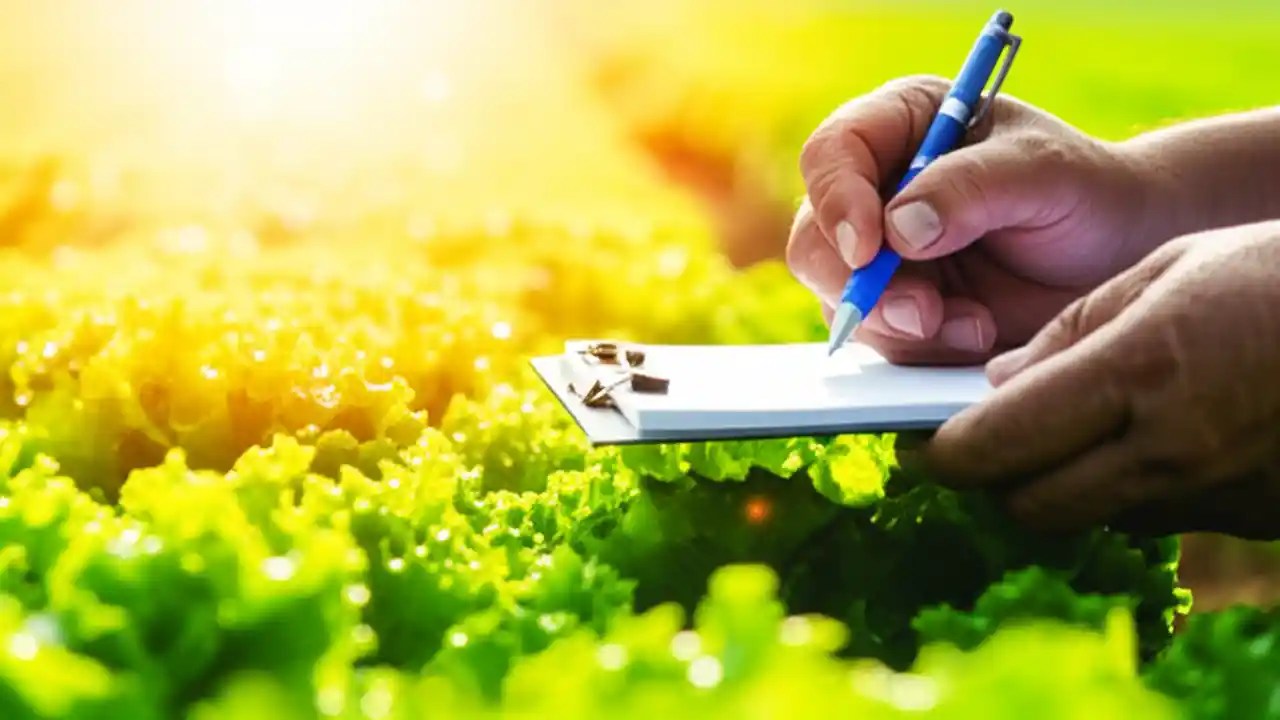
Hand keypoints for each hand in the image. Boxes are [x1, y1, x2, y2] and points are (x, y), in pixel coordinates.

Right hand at [788, 75, 1166, 363]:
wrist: (1119, 256)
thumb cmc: (1087, 193)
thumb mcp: (1043, 173)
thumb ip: (970, 189)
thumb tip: (898, 229)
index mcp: (901, 126)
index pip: (833, 154)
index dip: (838, 201)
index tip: (868, 249)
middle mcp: (876, 189)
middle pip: (816, 238)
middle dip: (860, 285)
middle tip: (920, 312)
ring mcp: (881, 255)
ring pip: (841, 299)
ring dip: (900, 325)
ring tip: (975, 323)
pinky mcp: (896, 308)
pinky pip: (880, 339)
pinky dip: (923, 347)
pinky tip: (976, 331)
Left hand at [911, 220, 1279, 539]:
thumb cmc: (1278, 276)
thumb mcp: (1165, 271)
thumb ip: (1070, 334)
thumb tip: (997, 386)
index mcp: (1137, 373)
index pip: (993, 446)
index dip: (939, 453)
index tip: (916, 440)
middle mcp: (1169, 449)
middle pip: (1027, 504)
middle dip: (990, 478)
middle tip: (977, 439)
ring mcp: (1213, 494)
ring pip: (1086, 518)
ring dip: (1054, 486)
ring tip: (1063, 429)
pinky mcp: (1248, 518)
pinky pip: (1151, 518)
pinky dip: (1121, 490)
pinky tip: (1139, 439)